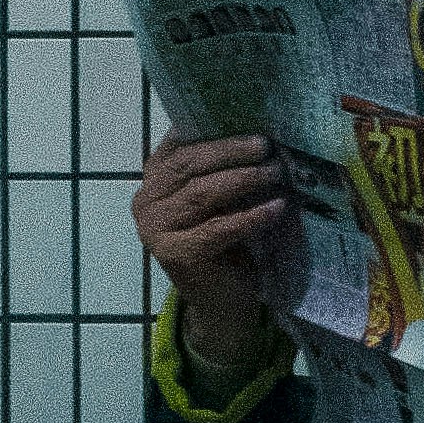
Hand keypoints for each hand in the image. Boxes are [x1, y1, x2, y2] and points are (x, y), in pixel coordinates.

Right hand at [132, 127, 286, 373]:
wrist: (221, 302)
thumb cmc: (225, 244)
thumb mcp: (222, 199)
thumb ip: (222, 169)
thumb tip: (259, 132)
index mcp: (153, 179)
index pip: (180, 145)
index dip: (214, 132)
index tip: (249, 120)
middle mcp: (146, 201)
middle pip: (189, 165)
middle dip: (231, 151)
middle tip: (267, 145)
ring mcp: (155, 229)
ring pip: (202, 194)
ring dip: (244, 179)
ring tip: (277, 172)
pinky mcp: (175, 254)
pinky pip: (217, 228)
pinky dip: (250, 216)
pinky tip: (277, 207)